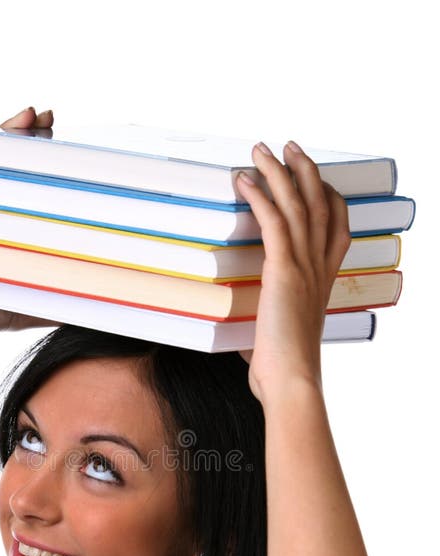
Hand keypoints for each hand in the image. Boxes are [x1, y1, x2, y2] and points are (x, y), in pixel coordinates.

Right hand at [0, 107, 58, 344]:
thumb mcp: (22, 308)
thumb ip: (52, 304)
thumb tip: (91, 310)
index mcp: (2, 230)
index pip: (29, 189)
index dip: (46, 167)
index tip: (70, 153)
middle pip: (9, 165)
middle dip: (31, 139)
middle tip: (52, 120)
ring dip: (6, 131)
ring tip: (30, 113)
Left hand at [235, 141, 350, 405]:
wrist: (292, 381)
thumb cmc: (285, 370)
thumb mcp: (281, 342)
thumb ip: (271, 333)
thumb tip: (252, 347)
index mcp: (323, 283)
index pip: (336, 229)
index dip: (330, 199)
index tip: (319, 181)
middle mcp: (319, 268)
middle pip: (320, 205)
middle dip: (305, 171)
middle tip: (289, 147)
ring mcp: (303, 267)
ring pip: (297, 205)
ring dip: (278, 172)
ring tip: (262, 149)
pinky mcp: (283, 270)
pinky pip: (274, 221)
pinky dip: (259, 196)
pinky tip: (245, 179)